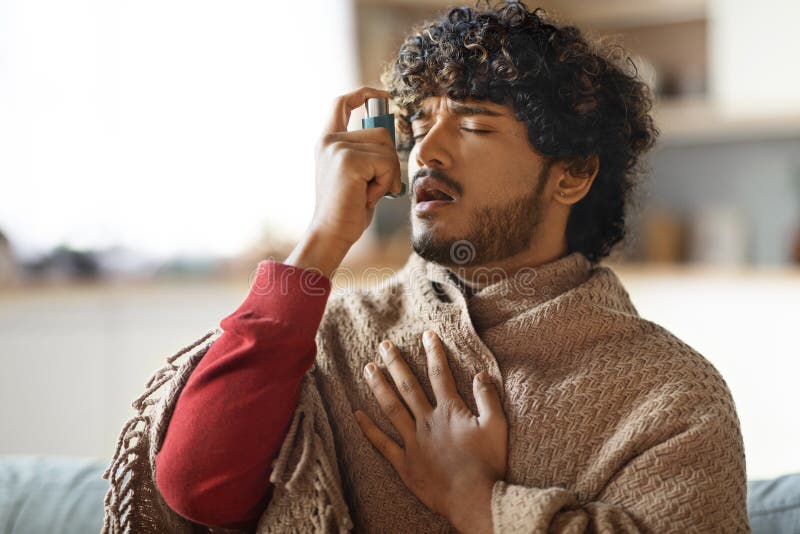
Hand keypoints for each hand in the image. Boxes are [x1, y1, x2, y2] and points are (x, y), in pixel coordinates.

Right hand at [310, 86, 402, 247]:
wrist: (331, 232)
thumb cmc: (348, 208)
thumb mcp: (356, 174)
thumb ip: (365, 152)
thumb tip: (388, 135)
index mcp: (327, 140)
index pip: (342, 103)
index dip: (364, 94)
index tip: (383, 96)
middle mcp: (329, 139)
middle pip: (381, 131)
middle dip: (389, 160)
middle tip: (373, 186)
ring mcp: (337, 147)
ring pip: (387, 148)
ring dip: (388, 174)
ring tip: (367, 192)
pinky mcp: (349, 160)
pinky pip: (387, 163)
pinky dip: (386, 184)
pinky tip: (367, 197)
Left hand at [354, 331, 507, 530]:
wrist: (474, 498)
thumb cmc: (488, 464)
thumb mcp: (497, 427)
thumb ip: (488, 398)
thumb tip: (482, 373)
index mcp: (450, 411)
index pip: (439, 374)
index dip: (433, 352)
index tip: (426, 335)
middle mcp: (427, 421)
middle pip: (408, 386)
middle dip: (396, 363)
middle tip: (383, 345)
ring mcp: (413, 441)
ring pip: (391, 408)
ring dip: (379, 386)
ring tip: (368, 368)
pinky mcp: (405, 463)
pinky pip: (382, 443)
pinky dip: (369, 429)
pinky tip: (357, 414)